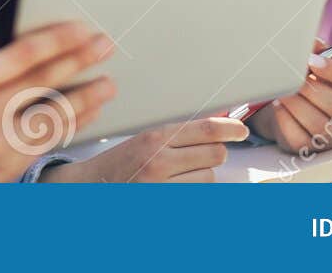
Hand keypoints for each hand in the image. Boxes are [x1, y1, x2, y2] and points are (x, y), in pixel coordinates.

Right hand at [0, 20, 117, 181]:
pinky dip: (69, 128)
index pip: (21, 56)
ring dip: (84, 100)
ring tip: (107, 84)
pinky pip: (46, 145)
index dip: (56, 40)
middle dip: (79, 61)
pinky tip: (85, 115)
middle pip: (42, 83)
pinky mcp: (3, 170)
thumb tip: (3, 18)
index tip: (81, 28)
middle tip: (106, 46)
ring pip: (51, 118)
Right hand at [40, 117, 246, 182]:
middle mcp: (160, 161)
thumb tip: (215, 126)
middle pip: (215, 154)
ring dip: (202, 176)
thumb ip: (179, 135)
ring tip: (180, 175)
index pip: (205, 129)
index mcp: (155, 138)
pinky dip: (193, 193)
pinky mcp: (164, 204)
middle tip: (203, 154)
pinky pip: (197, 197)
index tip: (241, 130)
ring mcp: (162, 187)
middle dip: (215, 154)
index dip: (230, 128)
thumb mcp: (146, 140)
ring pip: (209, 178)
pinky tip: (177, 188)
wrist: (90, 188)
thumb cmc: (119, 163)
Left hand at [249, 41, 331, 154]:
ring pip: (319, 125)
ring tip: (282, 90)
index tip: (313, 61)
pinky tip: (277, 104)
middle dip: (310, 88)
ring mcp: (331, 138)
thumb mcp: (314, 66)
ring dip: (296, 104)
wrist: (288, 109)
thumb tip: (312, 44)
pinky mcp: (308, 148)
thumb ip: (316, 52)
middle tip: (291, 75)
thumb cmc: (307, 84)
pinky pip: (299, 137)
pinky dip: (285, 118)